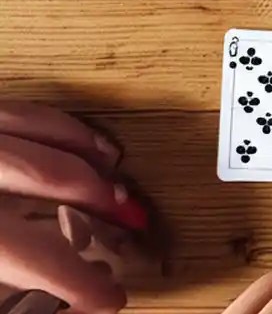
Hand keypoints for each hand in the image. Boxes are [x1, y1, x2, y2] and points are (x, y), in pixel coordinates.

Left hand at [0, 102, 148, 313]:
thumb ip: (10, 295)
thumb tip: (67, 308)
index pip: (39, 258)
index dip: (82, 284)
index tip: (109, 299)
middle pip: (54, 178)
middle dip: (98, 201)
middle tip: (126, 222)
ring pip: (45, 133)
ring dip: (88, 156)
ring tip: (114, 174)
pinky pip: (23, 111)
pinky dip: (61, 126)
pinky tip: (80, 141)